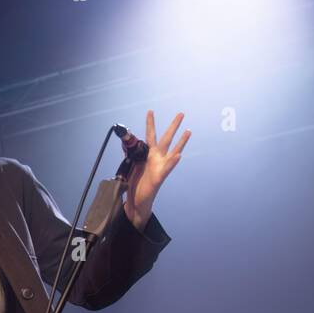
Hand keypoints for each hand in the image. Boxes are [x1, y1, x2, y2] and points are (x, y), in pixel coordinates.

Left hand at [123, 110, 189, 229]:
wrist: (136, 201)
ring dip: (181, 141)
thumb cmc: (135, 183)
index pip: (150, 135)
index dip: (150, 124)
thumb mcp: (130, 165)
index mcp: (149, 154)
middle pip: (166, 139)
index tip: (150, 111)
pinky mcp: (159, 178)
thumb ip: (130, 153)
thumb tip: (125, 143)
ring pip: (173, 151)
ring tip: (188, 131)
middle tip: (181, 113)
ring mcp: (160, 167)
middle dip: (173, 126)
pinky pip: (167, 169)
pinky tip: (178, 155)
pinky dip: (173, 162)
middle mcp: (157, 158)